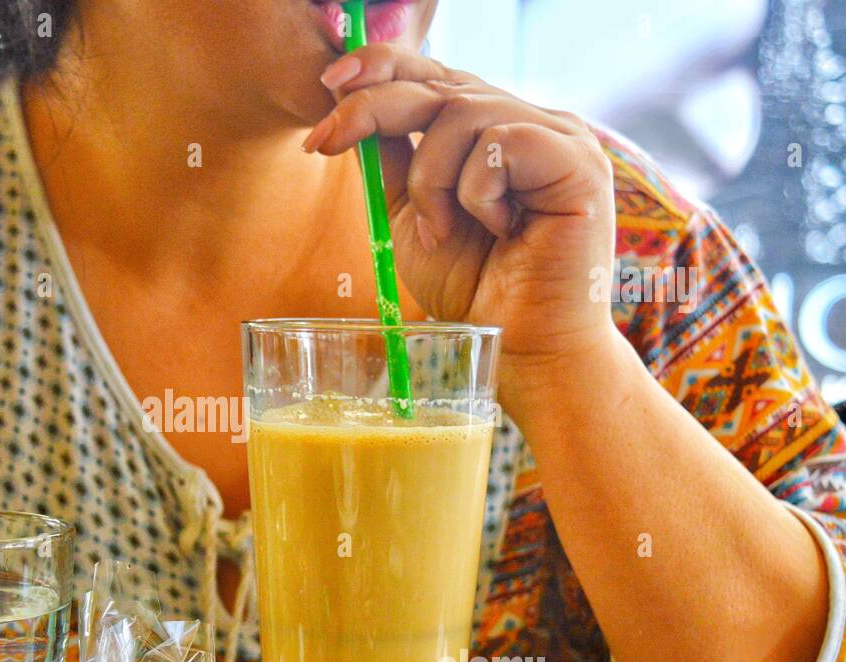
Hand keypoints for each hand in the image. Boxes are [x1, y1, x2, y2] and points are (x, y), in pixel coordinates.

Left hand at [303, 44, 622, 411]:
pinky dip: (478, 193)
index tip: (329, 84)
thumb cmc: (473, 290)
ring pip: (463, 114)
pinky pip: (502, 143)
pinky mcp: (580, 162)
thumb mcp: (413, 214)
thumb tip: (350, 102)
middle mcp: (532, 123)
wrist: (519, 347)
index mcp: (495, 130)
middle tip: (327, 141)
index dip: (380, 68)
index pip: (436, 74)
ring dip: (431, 179)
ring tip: (442, 233)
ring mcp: (561, 139)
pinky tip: (499, 231)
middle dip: (373, 108)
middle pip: (441, 84)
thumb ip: (393, 159)